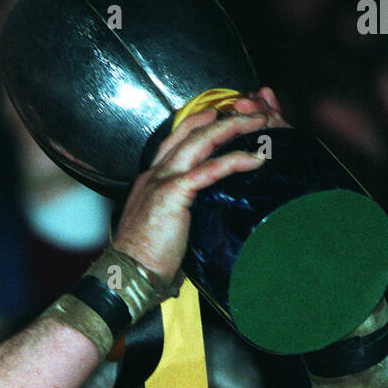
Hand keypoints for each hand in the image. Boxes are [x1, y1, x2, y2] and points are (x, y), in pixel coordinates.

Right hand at [112, 86, 286, 285]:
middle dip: (224, 118)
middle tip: (251, 112)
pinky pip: (210, 169)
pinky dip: (235, 160)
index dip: (200, 124)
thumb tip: (199, 220)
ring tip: (260, 123)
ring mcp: (162, 181)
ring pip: (202, 140)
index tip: (220, 117)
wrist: (127, 274)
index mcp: (151, 181)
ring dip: (234, 127)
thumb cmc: (145, 262)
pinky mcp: (173, 193)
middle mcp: (155, 174)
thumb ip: (178, 215)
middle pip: (191, 131)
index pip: (176, 140)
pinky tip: (256, 159)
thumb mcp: (163, 230)